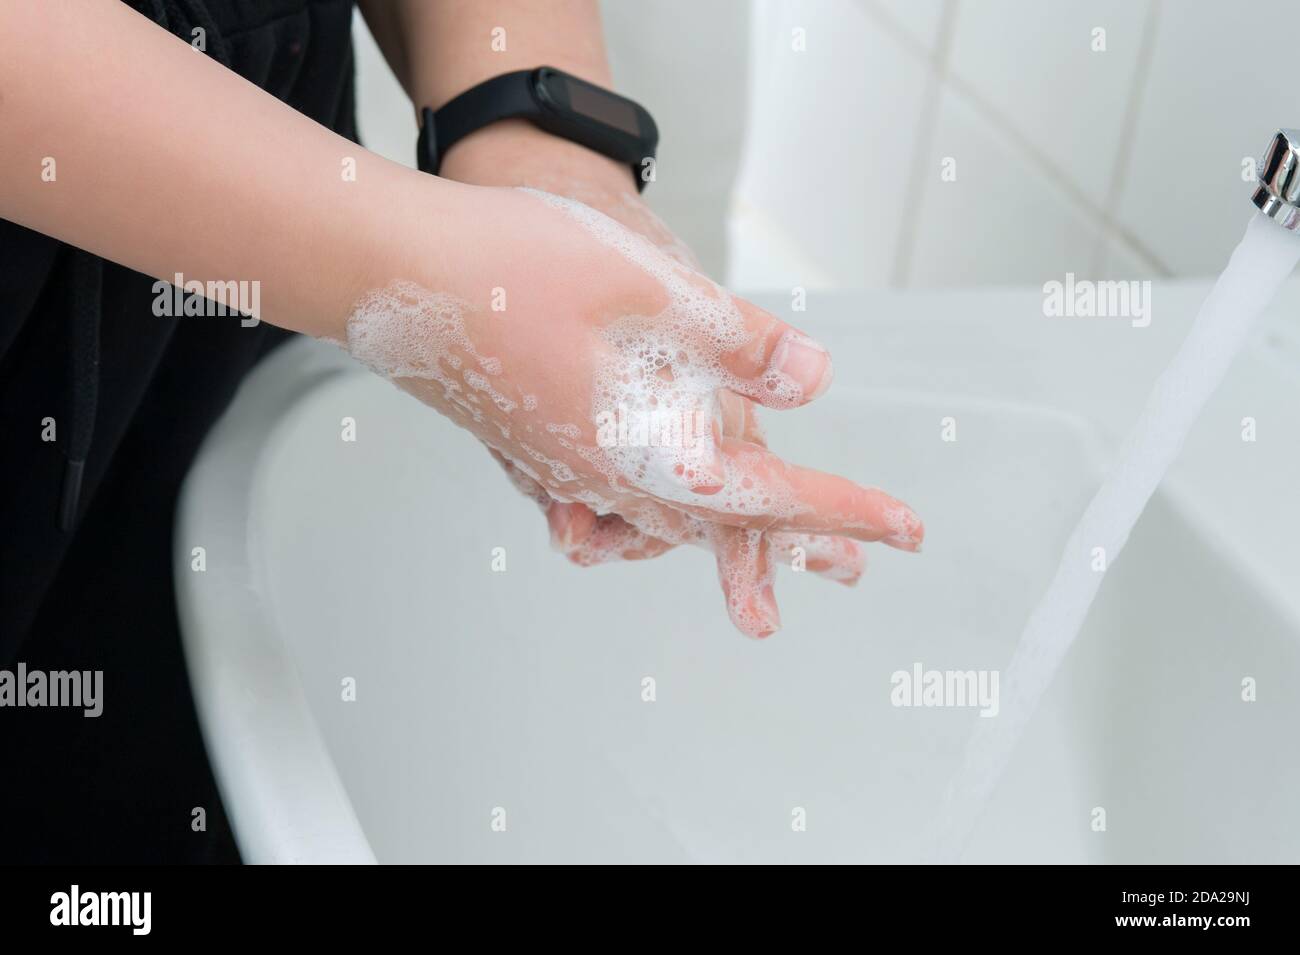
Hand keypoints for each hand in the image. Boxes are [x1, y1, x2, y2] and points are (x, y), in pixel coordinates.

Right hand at [381, 126, 922, 635]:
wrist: (391, 268)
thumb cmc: (512, 270)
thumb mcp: (652, 291)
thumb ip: (739, 345)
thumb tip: (815, 376)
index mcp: (647, 450)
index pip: (770, 498)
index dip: (846, 513)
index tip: (904, 533)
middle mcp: (606, 476)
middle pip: (721, 529)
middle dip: (796, 543)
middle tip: (854, 564)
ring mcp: (565, 465)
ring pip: (666, 519)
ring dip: (728, 531)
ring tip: (777, 549)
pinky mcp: (537, 440)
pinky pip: (614, 495)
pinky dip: (659, 505)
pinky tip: (662, 488)